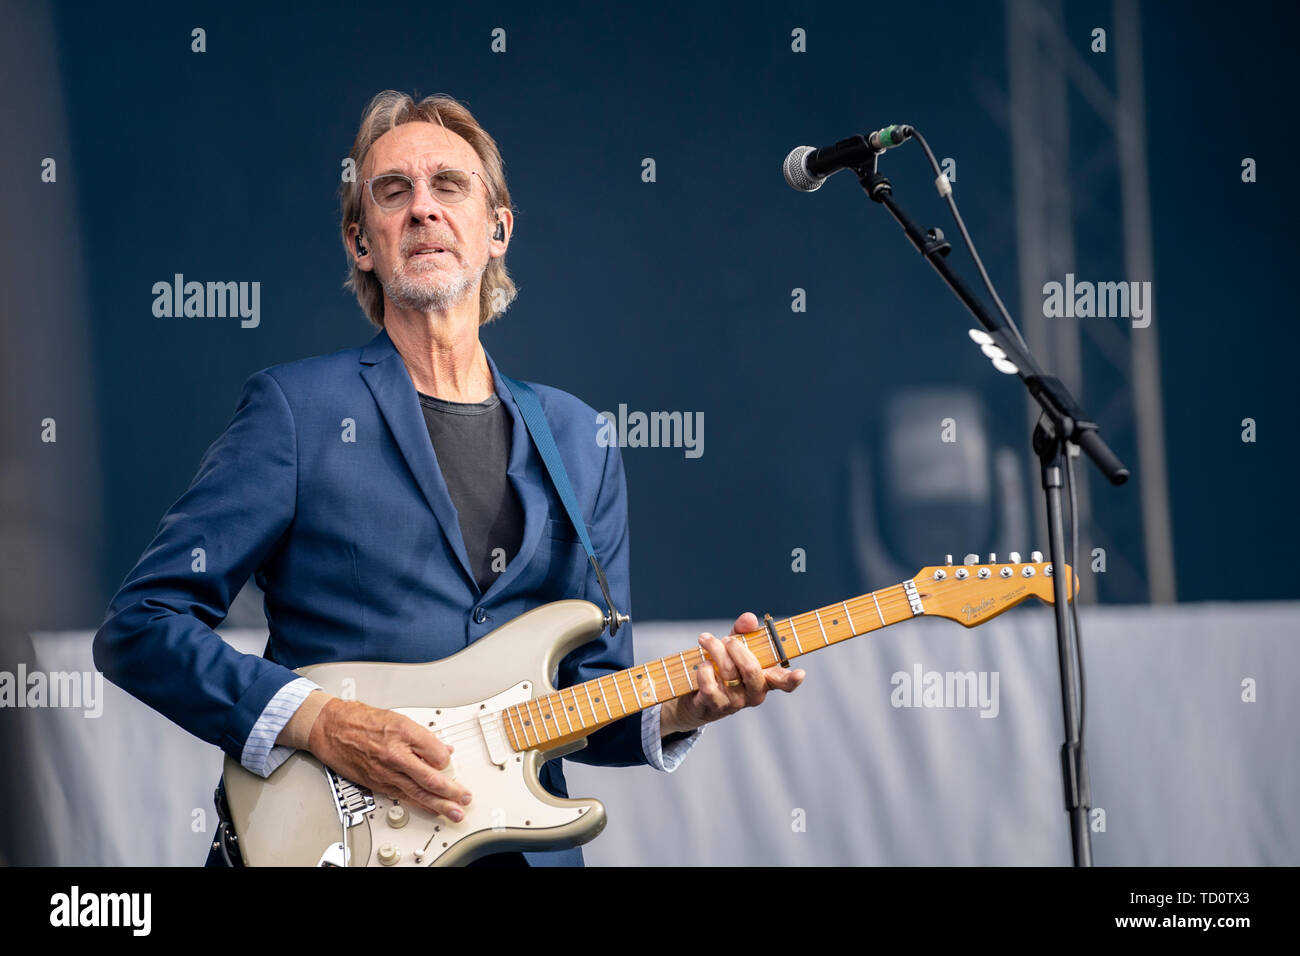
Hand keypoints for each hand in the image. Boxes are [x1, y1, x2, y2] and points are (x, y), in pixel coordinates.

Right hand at [306, 697, 471, 821]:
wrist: (331, 728)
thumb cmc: (361, 720)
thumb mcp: (398, 718)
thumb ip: (423, 737)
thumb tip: (442, 748)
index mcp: (404, 734)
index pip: (437, 754)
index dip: (447, 761)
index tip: (450, 762)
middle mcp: (395, 755)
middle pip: (430, 779)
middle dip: (451, 791)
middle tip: (464, 798)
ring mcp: (385, 772)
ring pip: (418, 793)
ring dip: (439, 805)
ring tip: (454, 812)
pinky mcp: (376, 783)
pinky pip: (402, 796)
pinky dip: (419, 804)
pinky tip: (431, 809)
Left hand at [662, 611, 804, 734]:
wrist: (696, 697)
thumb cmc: (722, 668)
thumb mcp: (733, 648)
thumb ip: (743, 632)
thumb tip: (750, 618)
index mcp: (766, 679)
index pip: (785, 682)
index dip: (793, 679)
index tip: (800, 673)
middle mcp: (755, 693)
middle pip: (751, 669)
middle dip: (736, 647)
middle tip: (726, 639)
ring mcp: (736, 702)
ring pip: (728, 672)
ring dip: (715, 650)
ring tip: (706, 640)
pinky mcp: (716, 706)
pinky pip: (710, 684)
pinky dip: (705, 669)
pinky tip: (704, 665)